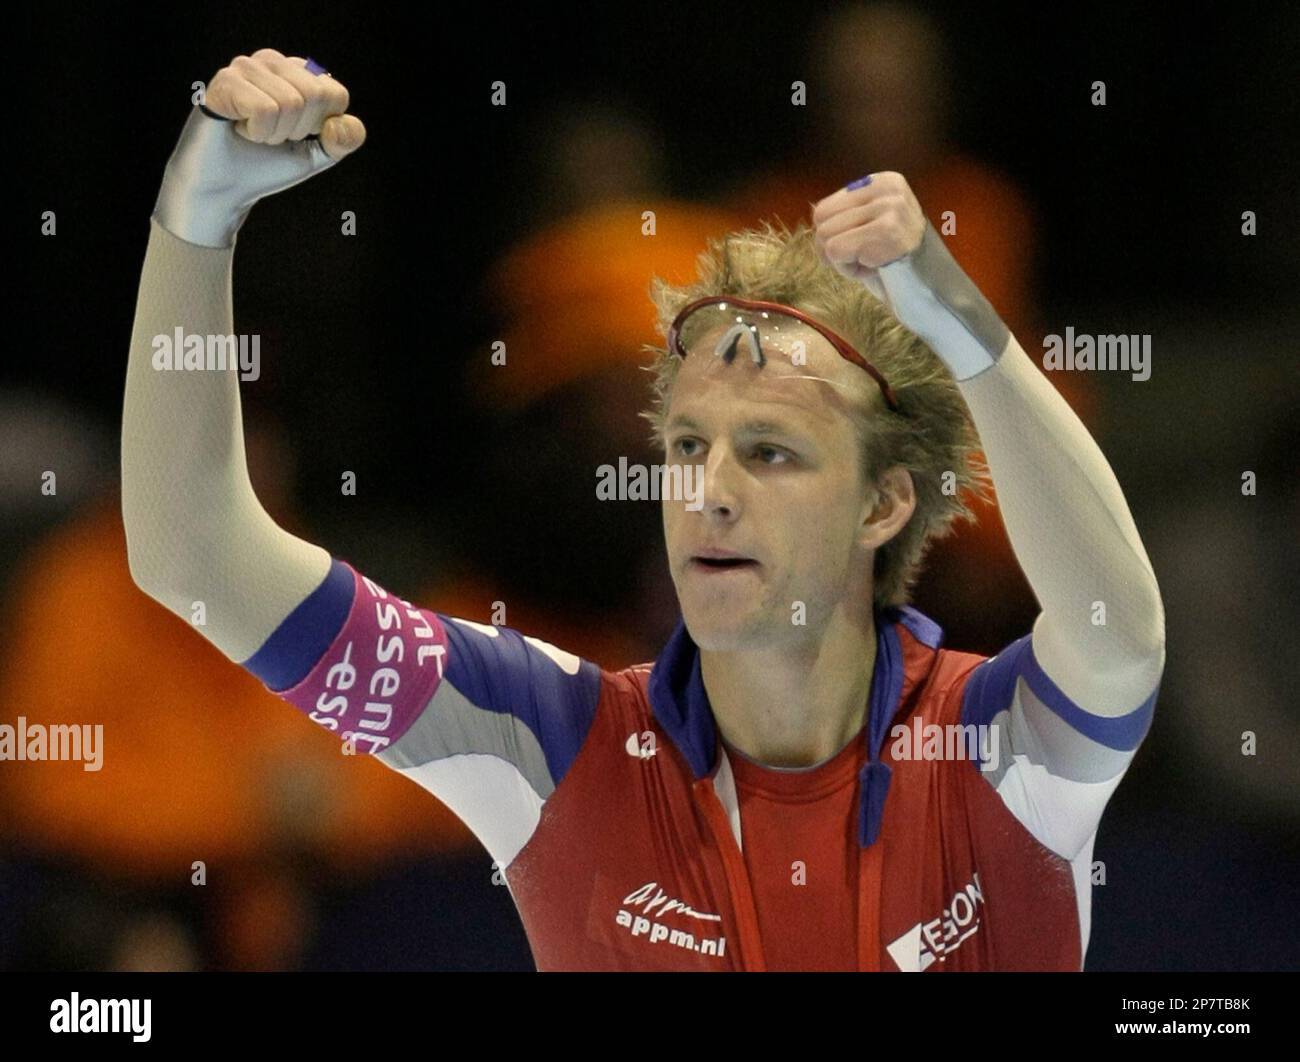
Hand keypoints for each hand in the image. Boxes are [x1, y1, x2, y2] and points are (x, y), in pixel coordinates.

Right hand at [154, 49, 365, 245]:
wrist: (224, 188)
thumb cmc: (267, 166)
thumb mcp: (317, 154)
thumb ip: (344, 139)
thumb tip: (340, 123)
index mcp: (297, 71)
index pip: (335, 94)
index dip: (319, 128)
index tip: (294, 136)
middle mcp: (271, 61)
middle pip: (315, 95)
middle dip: (297, 130)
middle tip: (270, 136)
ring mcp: (245, 67)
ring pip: (290, 102)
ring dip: (275, 134)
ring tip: (253, 133)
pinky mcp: (224, 82)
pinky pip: (265, 109)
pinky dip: (257, 132)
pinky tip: (238, 128)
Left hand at [811, 172, 926, 307]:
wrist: (931, 295)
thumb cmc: (894, 266)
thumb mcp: (867, 229)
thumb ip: (844, 216)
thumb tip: (815, 211)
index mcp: (882, 182)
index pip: (823, 209)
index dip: (835, 238)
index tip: (863, 248)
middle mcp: (887, 188)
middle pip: (821, 221)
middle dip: (837, 250)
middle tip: (868, 259)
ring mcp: (890, 207)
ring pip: (826, 237)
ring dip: (845, 261)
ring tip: (874, 263)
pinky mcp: (887, 231)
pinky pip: (835, 251)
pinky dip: (850, 270)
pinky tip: (876, 269)